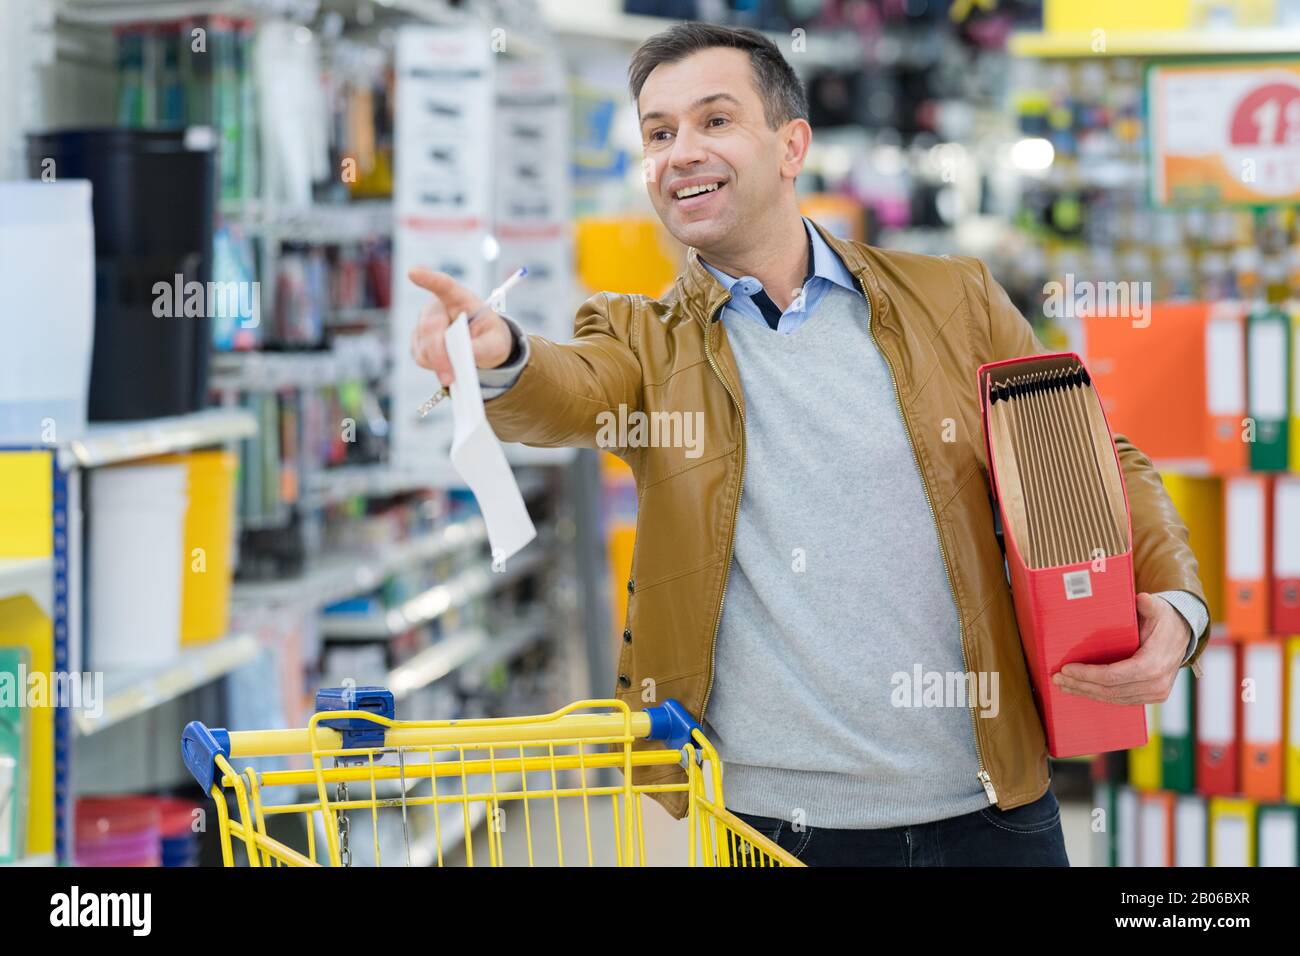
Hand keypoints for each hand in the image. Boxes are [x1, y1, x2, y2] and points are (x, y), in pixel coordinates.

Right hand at [407, 268, 513, 386]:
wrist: (483, 347)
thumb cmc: (490, 338)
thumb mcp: (496, 343)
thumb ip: (483, 348)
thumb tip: (467, 354)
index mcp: (460, 298)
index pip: (444, 285)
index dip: (429, 279)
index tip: (413, 273)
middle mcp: (437, 307)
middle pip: (431, 327)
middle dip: (440, 355)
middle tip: (450, 377)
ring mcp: (423, 322)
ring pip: (423, 345)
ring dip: (438, 364)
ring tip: (456, 371)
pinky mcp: (417, 340)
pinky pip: (420, 356)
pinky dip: (433, 367)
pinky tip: (446, 366)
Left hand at [1051, 592, 1188, 705]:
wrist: (1185, 634)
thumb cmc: (1165, 619)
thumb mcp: (1158, 608)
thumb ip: (1149, 604)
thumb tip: (1141, 598)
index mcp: (1154, 664)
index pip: (1114, 676)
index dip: (1088, 675)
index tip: (1066, 669)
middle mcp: (1156, 684)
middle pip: (1110, 690)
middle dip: (1080, 685)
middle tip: (1056, 678)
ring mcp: (1155, 693)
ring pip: (1114, 698)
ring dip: (1086, 693)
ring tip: (1064, 685)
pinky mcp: (1152, 696)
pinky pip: (1122, 700)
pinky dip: (1100, 695)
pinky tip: (1082, 689)